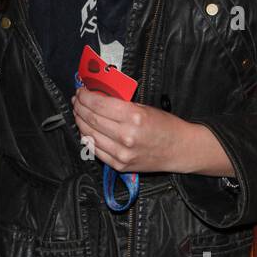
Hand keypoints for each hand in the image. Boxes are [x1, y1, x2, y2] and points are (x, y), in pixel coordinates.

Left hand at [71, 86, 234, 176]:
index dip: (86, 96)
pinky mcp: (119, 165)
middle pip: (92, 119)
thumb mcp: (144, 107)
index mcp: (134, 117)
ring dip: (80, 122)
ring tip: (78, 112)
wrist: (180, 149)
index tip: (81, 91)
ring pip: (90, 135)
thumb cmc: (165, 126)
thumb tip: (97, 94)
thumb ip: (120, 103)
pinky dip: (87, 138)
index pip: (99, 104)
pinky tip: (86, 129)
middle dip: (80, 107)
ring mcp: (121, 153)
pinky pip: (95, 150)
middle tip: (77, 100)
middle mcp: (126, 136)